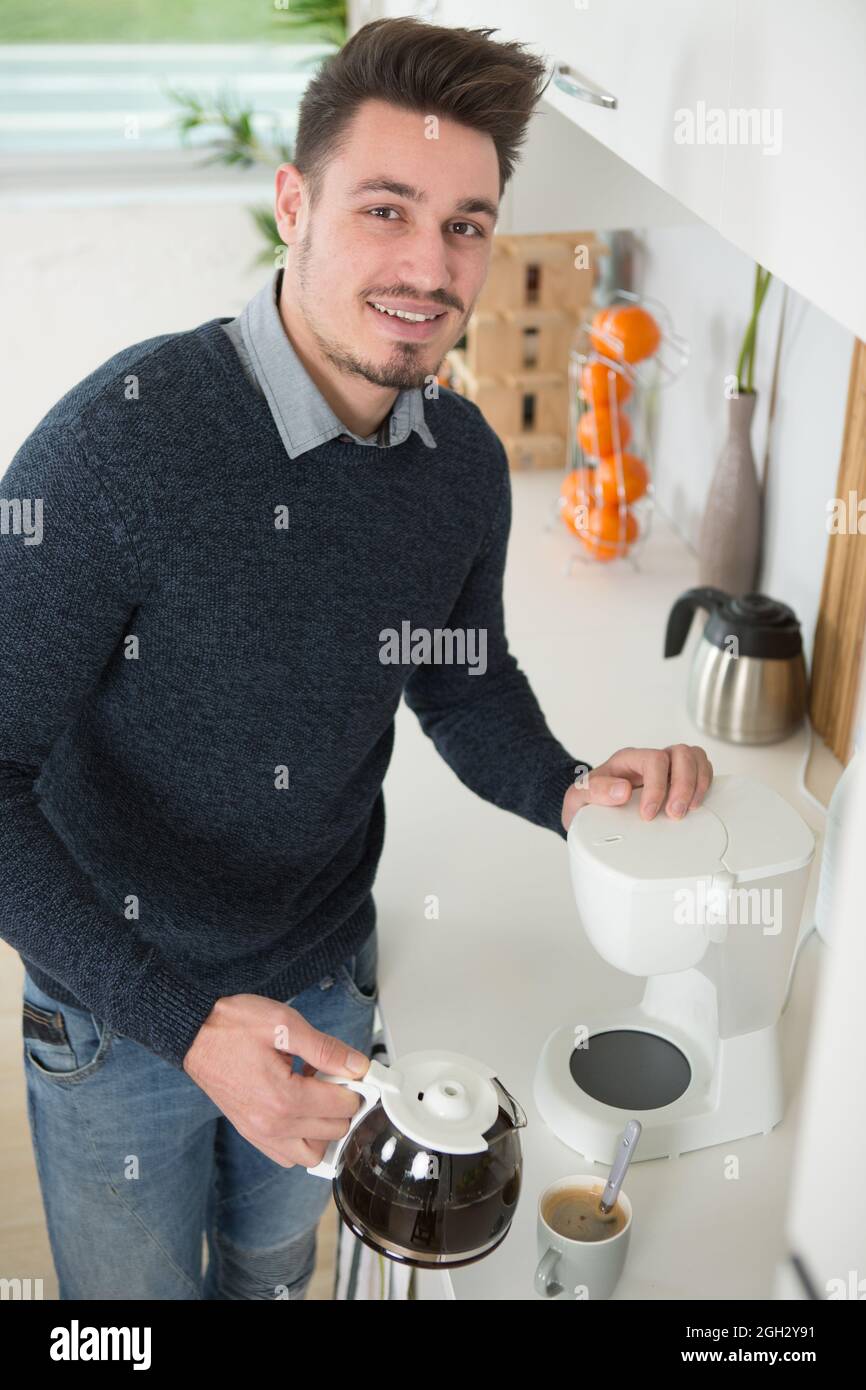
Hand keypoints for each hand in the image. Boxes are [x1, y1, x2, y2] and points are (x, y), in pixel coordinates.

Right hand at [182, 993, 369, 1167]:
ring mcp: (259, 1133)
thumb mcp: (285, 1024)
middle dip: (343, 1105)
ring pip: (312, 1154)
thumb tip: (357, 1066)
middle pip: (333, 1131)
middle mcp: (271, 1125)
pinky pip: (287, 1156)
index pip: (343, 1106)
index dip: (356, 1086)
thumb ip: (326, 1049)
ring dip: (325, 1129)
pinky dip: (302, 1140)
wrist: (193, 1033)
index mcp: (283, 1098)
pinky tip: (301, 1109)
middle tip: (334, 1076)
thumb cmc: (233, 1025)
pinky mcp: (250, 1133)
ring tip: (318, 1095)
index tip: (353, 1070)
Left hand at [561, 744, 713, 833]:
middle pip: (681, 753)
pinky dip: (704, 783)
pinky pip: (701, 770)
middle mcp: (650, 759)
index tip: (649, 814)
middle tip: (675, 813)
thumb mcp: (579, 796)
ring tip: (691, 808)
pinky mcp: (678, 780)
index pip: (653, 760)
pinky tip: (697, 803)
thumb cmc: (588, 799)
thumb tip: (623, 791)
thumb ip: (595, 791)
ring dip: (698, 782)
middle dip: (683, 784)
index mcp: (628, 759)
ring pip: (695, 756)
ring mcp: (667, 768)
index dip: (657, 786)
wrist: (589, 808)